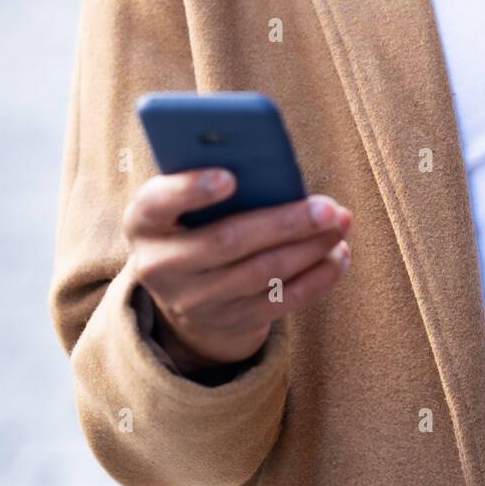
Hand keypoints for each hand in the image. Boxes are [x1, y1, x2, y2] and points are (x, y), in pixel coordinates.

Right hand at [123, 169, 351, 370]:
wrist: (185, 285)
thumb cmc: (195, 216)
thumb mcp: (186, 195)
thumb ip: (214, 173)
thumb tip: (275, 164)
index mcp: (144, 221)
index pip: (159, 202)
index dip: (192, 189)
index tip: (230, 175)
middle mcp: (161, 265)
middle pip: (228, 241)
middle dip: (285, 223)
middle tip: (328, 206)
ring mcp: (195, 300)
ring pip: (262, 273)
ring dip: (310, 247)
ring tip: (341, 222)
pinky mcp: (230, 321)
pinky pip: (280, 302)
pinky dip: (316, 278)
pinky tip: (339, 254)